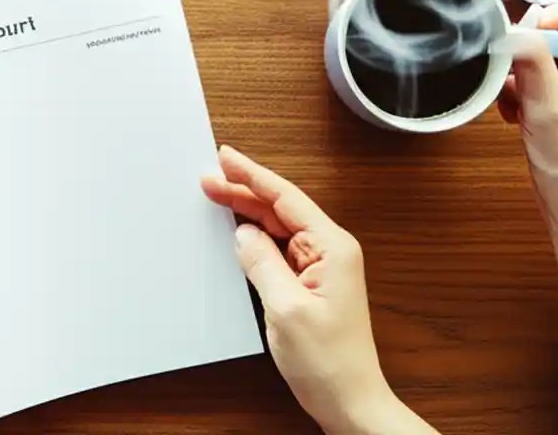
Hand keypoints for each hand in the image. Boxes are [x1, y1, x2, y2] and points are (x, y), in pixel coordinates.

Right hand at [202, 146, 432, 434]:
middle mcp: (330, 251)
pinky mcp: (311, 284)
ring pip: (277, 227)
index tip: (226, 157)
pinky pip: (278, 250)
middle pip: (280, 208)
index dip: (252, 175)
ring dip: (247, 213)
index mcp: (332, 247)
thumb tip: (242, 234)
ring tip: (216, 196)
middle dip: (243, 191)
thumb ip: (261, 264)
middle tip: (207, 178)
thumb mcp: (286, 308)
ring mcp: (321, 267)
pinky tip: (237, 233)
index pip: (286, 198)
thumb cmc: (329, 362)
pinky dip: (255, 238)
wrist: (350, 400)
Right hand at [497, 1, 557, 247]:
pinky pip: (546, 83)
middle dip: (527, 61)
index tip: (514, 54)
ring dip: (524, 82)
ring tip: (521, 112)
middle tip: (516, 92)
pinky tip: (522, 119)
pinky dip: (527, 97)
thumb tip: (514, 28)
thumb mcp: (547, 112)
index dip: (537, 28)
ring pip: (547, 62)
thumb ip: (531, 63)